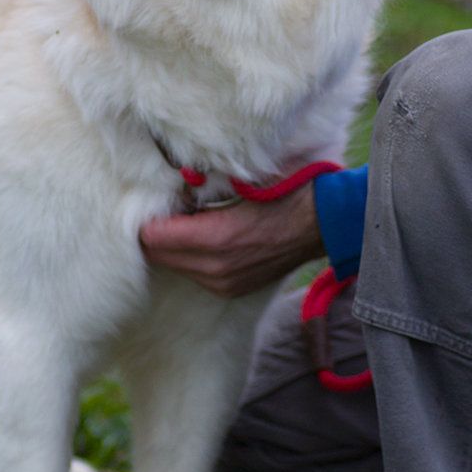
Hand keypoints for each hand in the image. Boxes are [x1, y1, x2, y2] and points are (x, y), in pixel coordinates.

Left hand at [139, 185, 325, 297]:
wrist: (322, 223)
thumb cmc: (284, 191)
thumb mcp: (241, 180)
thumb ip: (200, 186)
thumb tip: (170, 185)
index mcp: (215, 238)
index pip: (152, 236)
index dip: (149, 216)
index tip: (157, 201)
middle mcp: (215, 269)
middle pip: (156, 255)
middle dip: (157, 233)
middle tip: (169, 209)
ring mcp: (223, 284)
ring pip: (173, 266)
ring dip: (173, 246)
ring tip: (191, 222)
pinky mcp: (231, 291)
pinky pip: (195, 274)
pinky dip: (193, 258)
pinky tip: (209, 239)